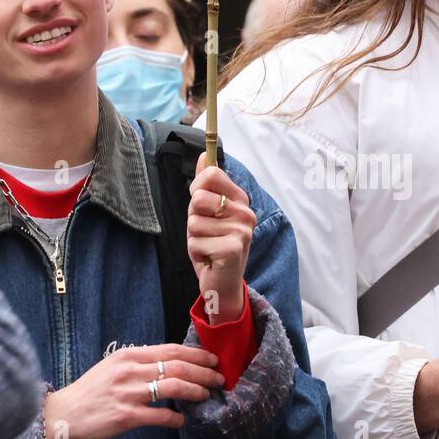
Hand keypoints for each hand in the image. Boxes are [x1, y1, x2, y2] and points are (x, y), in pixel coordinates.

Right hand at [43, 344, 223, 438]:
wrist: (64, 414)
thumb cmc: (90, 391)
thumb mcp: (112, 368)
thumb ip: (138, 364)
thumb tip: (168, 366)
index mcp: (128, 355)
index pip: (170, 350)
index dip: (195, 355)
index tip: (211, 359)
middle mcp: (130, 370)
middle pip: (177, 367)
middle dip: (203, 372)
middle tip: (219, 378)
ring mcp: (129, 393)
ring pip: (173, 388)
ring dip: (195, 391)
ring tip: (207, 395)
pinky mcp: (126, 416)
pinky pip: (160, 417)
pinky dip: (176, 419)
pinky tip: (183, 421)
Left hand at [187, 154, 256, 321]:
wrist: (222, 284)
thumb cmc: (213, 244)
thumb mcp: (207, 212)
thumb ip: (206, 184)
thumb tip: (205, 154)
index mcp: (240, 199)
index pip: (211, 174)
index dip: (197, 188)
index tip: (203, 207)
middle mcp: (245, 212)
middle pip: (198, 198)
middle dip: (193, 218)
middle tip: (206, 232)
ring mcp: (241, 230)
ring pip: (193, 222)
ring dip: (194, 238)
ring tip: (208, 247)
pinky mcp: (233, 249)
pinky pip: (195, 242)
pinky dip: (196, 254)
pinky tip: (209, 260)